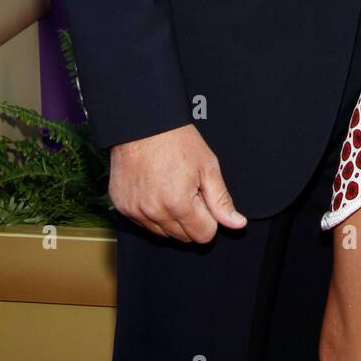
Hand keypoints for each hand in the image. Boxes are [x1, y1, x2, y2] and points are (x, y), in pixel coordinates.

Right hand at [109, 123, 246, 243]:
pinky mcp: (122, 206)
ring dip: (171, 217)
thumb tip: (237, 224)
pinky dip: (151, 212)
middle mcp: (154, 213)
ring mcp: (135, 211)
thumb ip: (221, 200)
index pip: (204, 235)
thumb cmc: (177, 141)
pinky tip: (154, 188)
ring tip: (170, 186)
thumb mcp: (207, 166)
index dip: (209, 217)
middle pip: (183, 237)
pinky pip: (143, 222)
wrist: (142, 123)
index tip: (203, 196)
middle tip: (187, 188)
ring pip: (162, 233)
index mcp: (179, 204)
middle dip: (191, 219)